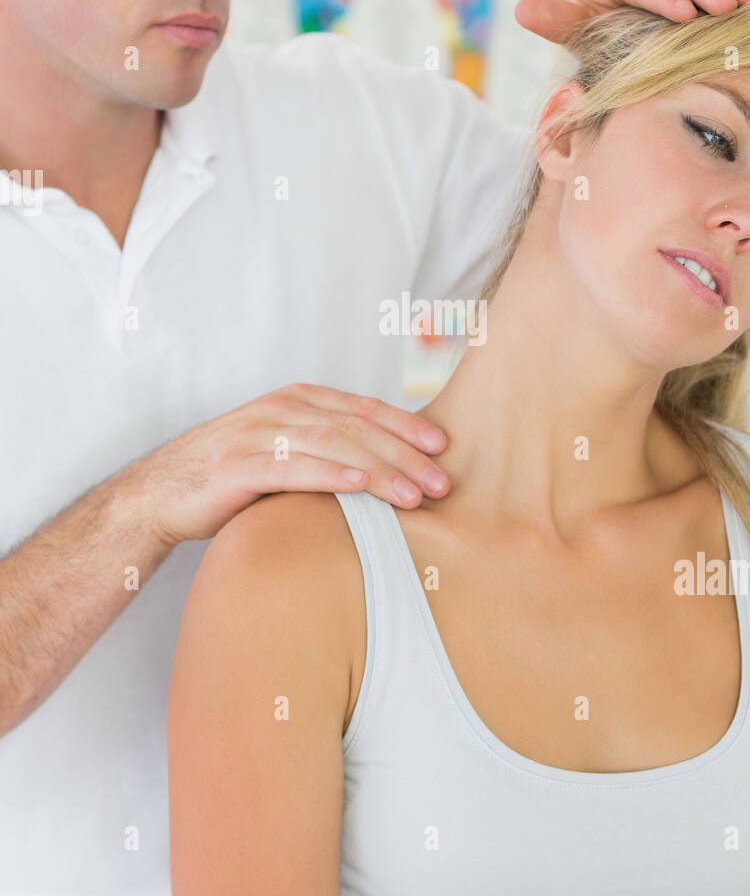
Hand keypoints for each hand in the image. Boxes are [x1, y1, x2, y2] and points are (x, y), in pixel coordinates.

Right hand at [133, 382, 449, 545]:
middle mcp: (280, 409)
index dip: (407, 425)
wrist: (159, 494)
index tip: (444, 448)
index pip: (364, 409)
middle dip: (405, 454)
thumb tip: (389, 470)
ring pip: (332, 444)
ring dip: (379, 468)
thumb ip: (327, 451)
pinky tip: (358, 485)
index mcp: (297, 400)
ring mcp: (257, 434)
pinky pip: (291, 466)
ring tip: (414, 494)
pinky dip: (329, 473)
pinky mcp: (237, 465)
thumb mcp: (286, 454)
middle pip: (357, 427)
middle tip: (443, 482)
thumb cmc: (232, 479)